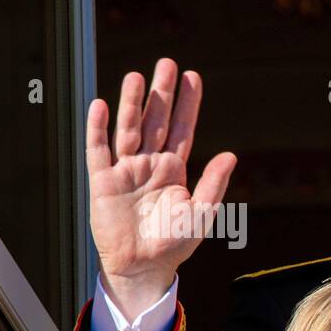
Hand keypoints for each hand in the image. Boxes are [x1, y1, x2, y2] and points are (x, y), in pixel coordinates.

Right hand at [86, 57, 236, 317]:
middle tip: (167, 63)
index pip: (182, 129)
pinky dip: (99, 128)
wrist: (143, 267)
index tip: (193, 77)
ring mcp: (125, 170)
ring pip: (129, 129)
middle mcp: (150, 164)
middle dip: (161, 93)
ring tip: (137, 77)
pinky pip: (99, 150)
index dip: (187, 104)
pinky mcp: (103, 181)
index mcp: (174, 170)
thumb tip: (231, 155)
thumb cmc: (174, 243)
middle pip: (155, 121)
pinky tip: (101, 106)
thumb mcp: (201, 214)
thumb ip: (214, 184)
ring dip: (132, 104)